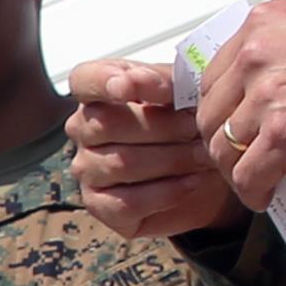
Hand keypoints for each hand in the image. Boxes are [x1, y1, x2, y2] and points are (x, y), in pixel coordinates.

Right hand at [68, 54, 233, 240]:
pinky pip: (127, 201)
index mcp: (98, 91)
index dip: (104, 82)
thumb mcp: (183, 93)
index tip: (128, 86)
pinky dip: (166, 192)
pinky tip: (191, 182)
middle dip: (161, 126)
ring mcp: (86, 169)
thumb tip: (152, 84)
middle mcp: (83, 128)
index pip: (85, 80)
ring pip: (121, 164)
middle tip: (197, 128)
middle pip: (108, 124)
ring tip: (202, 155)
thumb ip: (167, 82)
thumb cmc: (185, 122)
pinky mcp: (99, 206)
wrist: (201, 170)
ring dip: (171, 159)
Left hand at [199, 2, 285, 197]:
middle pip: (211, 114)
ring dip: (236, 172)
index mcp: (260, 26)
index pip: (215, 78)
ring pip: (224, 148)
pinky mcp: (282, 135)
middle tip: (241, 160)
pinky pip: (248, 175)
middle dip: (222, 143)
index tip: (233, 128)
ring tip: (256, 181)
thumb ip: (280, 54)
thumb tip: (259, 93)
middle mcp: (254, 55)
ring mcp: (266, 95)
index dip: (221, 110)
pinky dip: (253, 193)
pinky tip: (266, 196)